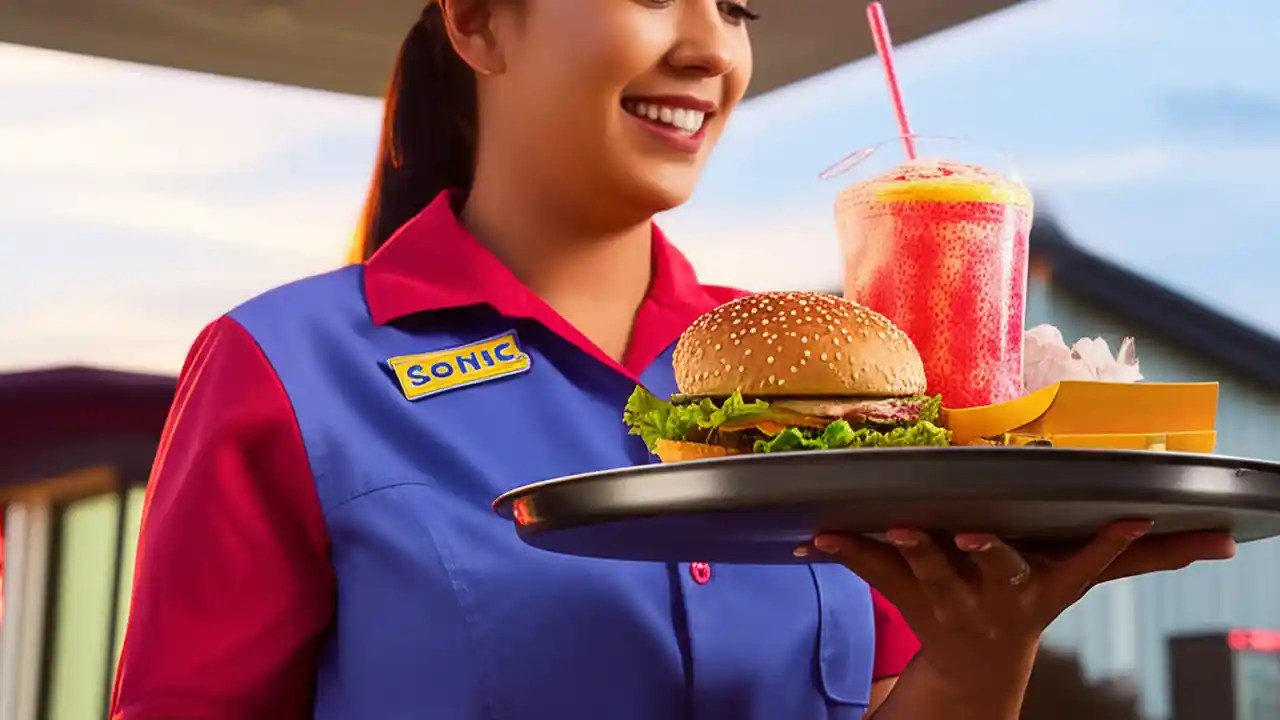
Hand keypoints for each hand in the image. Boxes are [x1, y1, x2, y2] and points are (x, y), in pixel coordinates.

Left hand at [811, 522, 1234, 702]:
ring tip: (893, 524)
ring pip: (928, 573)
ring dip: (909, 549)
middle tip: (971, 531)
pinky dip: (847, 551)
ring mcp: (950, 601)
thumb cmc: (1026, 603)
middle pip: (998, 569)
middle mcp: (998, 597)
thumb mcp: (1073, 580)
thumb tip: (1225, 538)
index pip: (1082, 567)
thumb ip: (1133, 555)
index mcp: (1040, 589)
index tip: (1127, 520)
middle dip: (988, 550)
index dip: (1109, 546)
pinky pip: (874, 571)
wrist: (975, 670)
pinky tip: (820, 536)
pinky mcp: (908, 597)